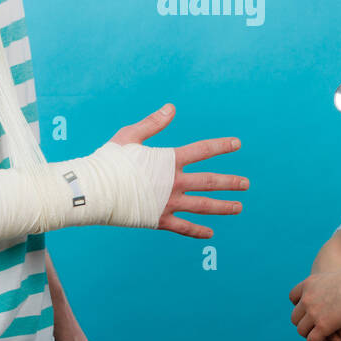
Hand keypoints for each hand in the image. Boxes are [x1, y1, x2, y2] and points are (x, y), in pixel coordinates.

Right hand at [108, 103, 247, 237]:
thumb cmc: (108, 160)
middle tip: (246, 184)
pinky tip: (210, 233)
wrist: (94, 190)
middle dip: (230, 182)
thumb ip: (153, 123)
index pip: (202, 150)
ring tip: (239, 207)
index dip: (221, 146)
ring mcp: (168, 203)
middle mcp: (174, 182)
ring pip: (203, 206)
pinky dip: (197, 231)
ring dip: (223, 207)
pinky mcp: (159, 220)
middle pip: (209, 182)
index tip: (237, 144)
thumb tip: (171, 107)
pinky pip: (183, 227)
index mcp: (169, 160)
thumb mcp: (129, 136)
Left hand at [289, 266, 340, 340]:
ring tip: (317, 340)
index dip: (298, 306)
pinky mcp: (322, 326)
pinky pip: (312, 340)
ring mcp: (313, 312)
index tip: (306, 311)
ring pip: (301, 330)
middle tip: (313, 328)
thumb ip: (331, 284)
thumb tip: (339, 287)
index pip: (293, 297)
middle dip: (303, 324)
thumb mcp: (336, 276)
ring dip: (308, 336)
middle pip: (295, 316)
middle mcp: (307, 298)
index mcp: (309, 284)